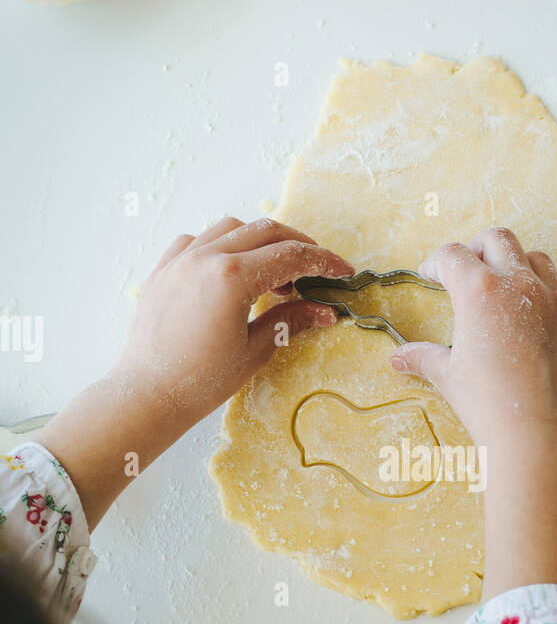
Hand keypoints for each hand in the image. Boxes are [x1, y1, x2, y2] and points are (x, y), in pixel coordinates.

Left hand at [40, 217, 351, 527]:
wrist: (147, 395)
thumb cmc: (201, 381)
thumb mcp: (254, 350)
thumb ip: (291, 320)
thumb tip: (326, 311)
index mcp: (231, 277)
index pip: (290, 256)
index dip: (323, 262)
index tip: (343, 271)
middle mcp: (204, 257)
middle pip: (265, 231)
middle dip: (298, 245)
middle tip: (318, 267)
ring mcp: (180, 260)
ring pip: (231, 228)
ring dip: (260, 241)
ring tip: (274, 274)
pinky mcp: (163, 270)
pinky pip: (198, 240)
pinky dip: (222, 246)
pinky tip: (232, 271)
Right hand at [391, 227, 556, 456]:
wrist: (542, 435)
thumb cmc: (491, 406)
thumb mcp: (450, 377)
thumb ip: (423, 358)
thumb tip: (398, 359)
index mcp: (480, 291)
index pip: (453, 256)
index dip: (436, 262)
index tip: (430, 274)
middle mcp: (520, 284)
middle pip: (497, 240)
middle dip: (476, 248)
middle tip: (465, 268)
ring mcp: (554, 300)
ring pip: (536, 257)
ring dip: (515, 263)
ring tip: (502, 285)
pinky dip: (546, 292)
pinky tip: (533, 314)